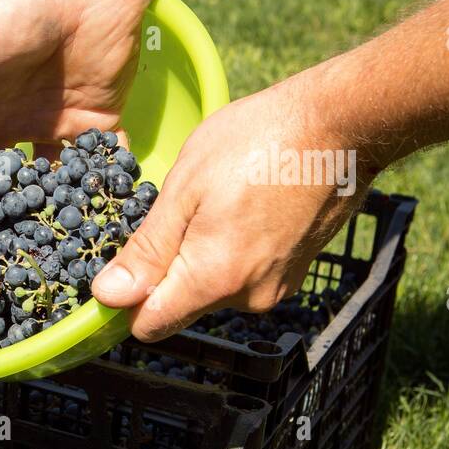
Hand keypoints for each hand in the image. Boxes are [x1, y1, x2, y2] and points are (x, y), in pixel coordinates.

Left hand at [90, 72, 371, 341]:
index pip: (149, 325)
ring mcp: (276, 288)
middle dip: (164, 272)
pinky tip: (240, 208)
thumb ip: (147, 250)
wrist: (340, 124)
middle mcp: (247, 298)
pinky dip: (229, 252)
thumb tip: (107, 297)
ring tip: (215, 203)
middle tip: (176, 213)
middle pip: (179, 308)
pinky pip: (241, 277)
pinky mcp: (293, 273)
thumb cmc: (257, 142)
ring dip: (198, 259)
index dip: (126, 301)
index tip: (121, 265)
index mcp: (214, 280)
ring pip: (210, 291)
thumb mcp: (186, 188)